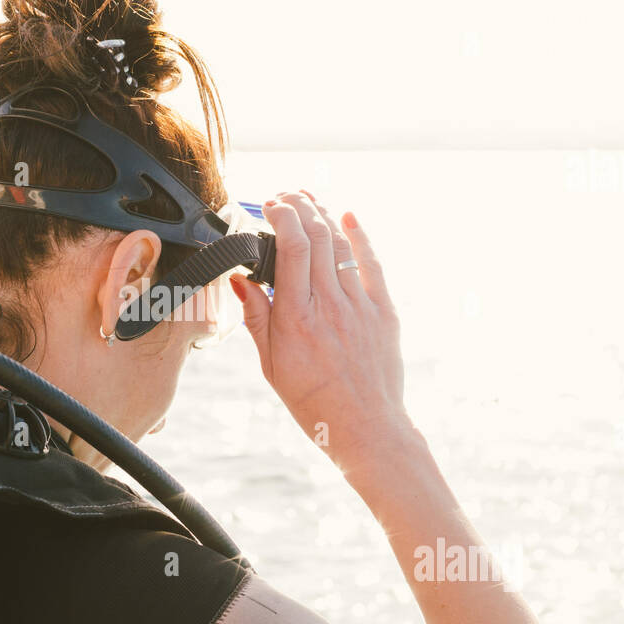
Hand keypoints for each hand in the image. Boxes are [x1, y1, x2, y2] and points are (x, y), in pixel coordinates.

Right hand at [231, 191, 412, 473]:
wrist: (367, 429)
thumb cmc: (314, 403)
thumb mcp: (272, 365)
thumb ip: (257, 318)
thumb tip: (240, 280)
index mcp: (296, 320)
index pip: (291, 249)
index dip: (282, 216)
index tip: (271, 203)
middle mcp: (330, 307)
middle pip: (317, 237)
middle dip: (301, 206)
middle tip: (287, 195)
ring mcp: (360, 307)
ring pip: (342, 245)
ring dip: (325, 215)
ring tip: (310, 199)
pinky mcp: (383, 312)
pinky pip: (372, 264)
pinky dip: (360, 236)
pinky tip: (349, 217)